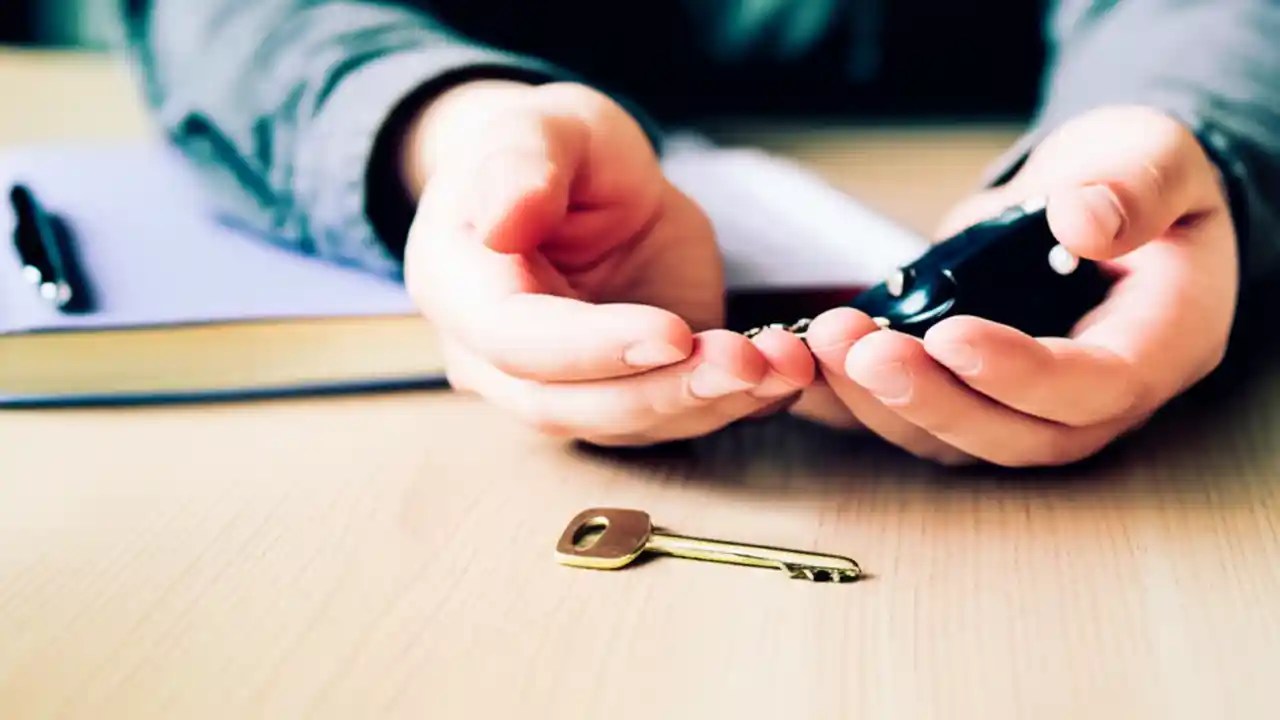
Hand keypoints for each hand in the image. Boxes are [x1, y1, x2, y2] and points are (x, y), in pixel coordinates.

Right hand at [401, 81, 813, 445]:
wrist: (581, 185)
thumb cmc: (553, 150)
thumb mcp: (544, 126)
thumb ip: (521, 165)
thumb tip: (501, 223)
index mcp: (457, 285)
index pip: (512, 339)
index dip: (590, 346)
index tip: (671, 331)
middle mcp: (492, 358)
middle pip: (567, 405)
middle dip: (662, 391)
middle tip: (747, 361)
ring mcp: (555, 387)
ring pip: (624, 425)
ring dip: (708, 404)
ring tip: (782, 364)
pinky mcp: (619, 395)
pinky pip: (668, 418)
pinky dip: (730, 405)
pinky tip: (784, 374)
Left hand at [791, 106, 1237, 465]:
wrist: (1093, 199)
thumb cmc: (1134, 177)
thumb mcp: (1154, 156)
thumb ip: (1135, 187)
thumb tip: (1084, 221)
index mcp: (1159, 346)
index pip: (1092, 386)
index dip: (1019, 372)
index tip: (950, 334)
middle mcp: (1092, 400)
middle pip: (1014, 436)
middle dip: (931, 399)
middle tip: (861, 349)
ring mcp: (1025, 407)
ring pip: (952, 439)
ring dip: (880, 401)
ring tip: (824, 343)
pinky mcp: (967, 395)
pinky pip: (909, 417)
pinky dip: (851, 402)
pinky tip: (798, 367)